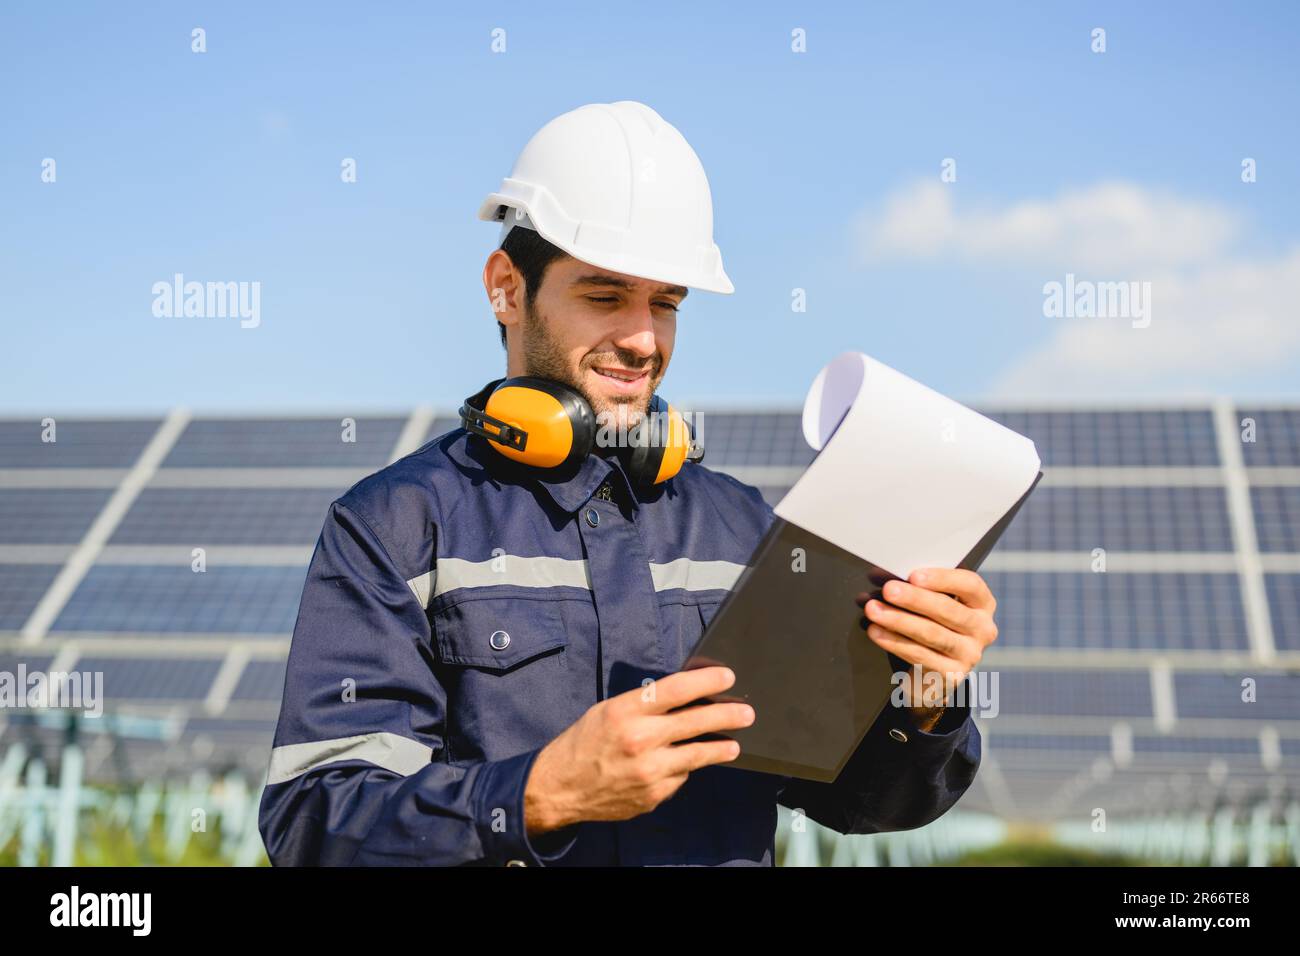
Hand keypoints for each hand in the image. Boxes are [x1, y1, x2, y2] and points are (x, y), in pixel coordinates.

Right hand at [524, 666, 754, 835]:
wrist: (559, 788)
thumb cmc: (584, 742)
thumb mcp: (608, 710)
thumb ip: (644, 705)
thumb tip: (685, 698)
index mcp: (626, 711)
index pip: (676, 689)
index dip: (706, 681)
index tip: (727, 676)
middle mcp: (640, 740)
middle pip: (696, 722)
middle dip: (727, 716)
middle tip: (747, 713)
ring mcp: (649, 771)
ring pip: (697, 756)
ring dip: (719, 748)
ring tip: (733, 745)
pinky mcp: (653, 795)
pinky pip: (679, 778)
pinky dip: (682, 770)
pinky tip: (679, 765)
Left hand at [862, 568, 997, 720]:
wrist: (932, 671)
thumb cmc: (932, 624)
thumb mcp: (936, 605)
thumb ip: (925, 589)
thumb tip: (893, 577)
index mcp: (983, 604)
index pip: (970, 585)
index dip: (942, 579)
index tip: (913, 575)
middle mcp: (983, 629)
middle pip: (948, 610)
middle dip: (914, 598)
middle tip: (888, 590)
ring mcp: (970, 655)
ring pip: (932, 633)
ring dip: (899, 620)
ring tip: (874, 610)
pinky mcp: (952, 675)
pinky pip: (920, 655)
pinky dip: (894, 642)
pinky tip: (876, 632)